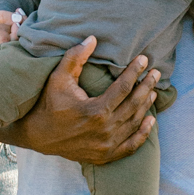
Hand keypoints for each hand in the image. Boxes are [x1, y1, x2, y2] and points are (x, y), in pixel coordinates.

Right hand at [14, 38, 159, 164]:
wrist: (37, 135)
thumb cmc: (48, 104)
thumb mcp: (58, 78)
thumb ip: (75, 57)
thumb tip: (92, 38)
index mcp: (95, 111)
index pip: (124, 87)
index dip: (135, 71)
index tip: (144, 59)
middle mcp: (105, 130)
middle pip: (134, 104)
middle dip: (147, 86)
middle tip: (156, 73)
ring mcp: (106, 146)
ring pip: (134, 123)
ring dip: (146, 106)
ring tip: (153, 91)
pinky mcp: (105, 156)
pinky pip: (131, 146)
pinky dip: (142, 134)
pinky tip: (150, 120)